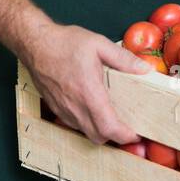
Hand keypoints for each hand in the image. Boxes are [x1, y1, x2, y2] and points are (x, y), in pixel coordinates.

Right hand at [23, 22, 151, 145]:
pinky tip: (92, 109)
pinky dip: (86, 124)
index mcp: (88, 93)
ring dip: (100, 131)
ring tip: (111, 117)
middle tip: (127, 125)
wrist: (34, 43)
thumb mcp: (98, 44)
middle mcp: (75, 106)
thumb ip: (123, 59)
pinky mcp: (55, 108)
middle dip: (115, 136)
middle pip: (98, 137)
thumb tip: (145, 69)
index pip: (109, 128)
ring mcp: (63, 109)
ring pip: (85, 133)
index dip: (125, 135)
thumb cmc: (64, 42)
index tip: (136, 132)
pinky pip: (74, 124)